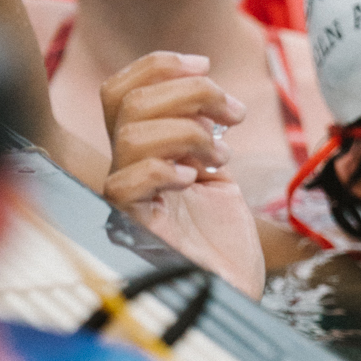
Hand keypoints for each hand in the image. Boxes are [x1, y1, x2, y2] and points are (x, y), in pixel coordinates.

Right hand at [101, 52, 265, 300]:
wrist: (237, 295)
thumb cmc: (226, 247)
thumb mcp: (220, 176)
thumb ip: (205, 135)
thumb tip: (208, 93)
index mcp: (144, 154)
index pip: (123, 91)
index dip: (158, 66)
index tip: (206, 64)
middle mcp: (128, 172)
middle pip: (128, 102)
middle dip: (190, 92)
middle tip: (233, 115)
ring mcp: (128, 200)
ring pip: (131, 133)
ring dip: (189, 131)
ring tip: (223, 157)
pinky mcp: (135, 230)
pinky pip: (126, 182)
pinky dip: (165, 168)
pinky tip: (198, 179)